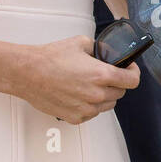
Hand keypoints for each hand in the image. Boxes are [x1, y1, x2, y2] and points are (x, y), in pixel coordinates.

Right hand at [11, 35, 139, 123]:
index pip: (132, 81)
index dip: (133, 73)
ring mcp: (87, 109)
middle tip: (104, 75)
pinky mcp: (75, 118)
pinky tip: (78, 94)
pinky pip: (92, 113)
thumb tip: (107, 52)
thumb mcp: (80, 43)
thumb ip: (99, 49)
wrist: (27, 73)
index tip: (129, 69)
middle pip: (120, 93)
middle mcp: (97, 95)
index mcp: (102, 75)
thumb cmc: (50, 58)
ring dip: (104, 96)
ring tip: (89, 85)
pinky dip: (90, 105)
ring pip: (107, 105)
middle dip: (116, 83)